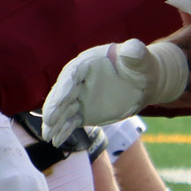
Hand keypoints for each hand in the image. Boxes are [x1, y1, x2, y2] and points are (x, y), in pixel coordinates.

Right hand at [43, 39, 188, 144]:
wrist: (143, 81)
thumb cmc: (140, 65)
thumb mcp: (140, 57)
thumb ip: (134, 52)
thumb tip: (132, 49)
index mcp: (86, 64)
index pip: (71, 76)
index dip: (64, 88)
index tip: (58, 101)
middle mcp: (78, 81)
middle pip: (62, 94)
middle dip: (54, 108)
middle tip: (48, 120)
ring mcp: (80, 98)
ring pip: (63, 111)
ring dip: (54, 123)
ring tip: (47, 137)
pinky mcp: (84, 112)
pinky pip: (71, 121)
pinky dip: (64, 131)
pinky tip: (56, 141)